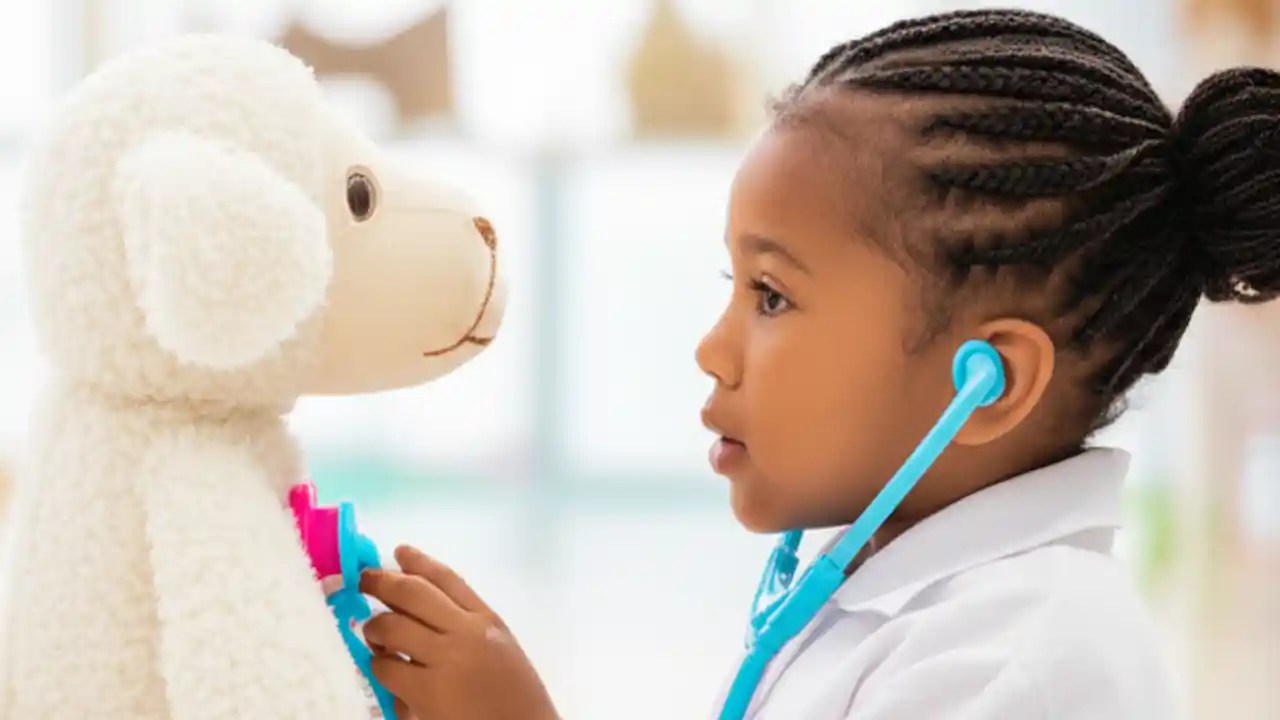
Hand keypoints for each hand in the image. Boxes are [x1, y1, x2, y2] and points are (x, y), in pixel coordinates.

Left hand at [359, 546, 558, 719]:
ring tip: (373, 634)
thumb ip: (467, 630)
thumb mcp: (501, 651)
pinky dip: (379, 668)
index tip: (399, 551)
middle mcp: (466, 632)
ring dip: (375, 628)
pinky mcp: (427, 692)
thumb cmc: (516, 699)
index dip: (419, 562)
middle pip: (413, 593)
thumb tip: (420, 615)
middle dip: (382, 582)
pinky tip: (383, 670)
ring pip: (392, 627)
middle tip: (364, 580)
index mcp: (488, 621)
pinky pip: (386, 669)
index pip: (448, 579)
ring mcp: (446, 660)